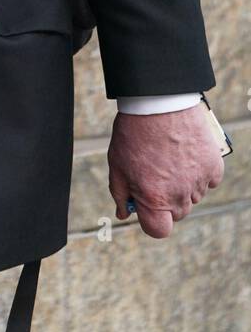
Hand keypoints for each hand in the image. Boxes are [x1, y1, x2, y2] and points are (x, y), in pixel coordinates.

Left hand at [108, 103, 223, 237]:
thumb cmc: (134, 133)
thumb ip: (121, 193)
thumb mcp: (117, 164)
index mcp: (154, 199)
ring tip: (169, 159)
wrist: (158, 102)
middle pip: (177, 213)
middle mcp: (179, 195)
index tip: (146, 206)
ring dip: (183, 187)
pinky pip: (209, 181)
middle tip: (155, 174)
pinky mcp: (214, 166)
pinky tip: (186, 155)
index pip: (158, 230)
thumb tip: (124, 212)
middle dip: (165, 201)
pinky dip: (199, 173)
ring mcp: (199, 182)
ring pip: (193, 197)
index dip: (151, 220)